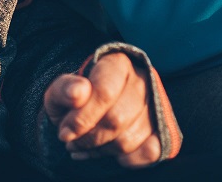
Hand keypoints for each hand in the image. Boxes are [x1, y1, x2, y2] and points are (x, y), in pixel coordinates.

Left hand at [43, 52, 166, 167]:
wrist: (87, 111)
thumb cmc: (73, 101)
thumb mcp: (58, 92)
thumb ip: (64, 89)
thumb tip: (79, 92)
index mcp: (117, 63)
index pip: (105, 92)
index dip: (83, 118)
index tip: (65, 132)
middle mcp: (142, 79)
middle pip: (117, 119)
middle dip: (89, 138)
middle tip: (72, 142)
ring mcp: (156, 104)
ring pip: (129, 138)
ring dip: (102, 149)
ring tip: (86, 145)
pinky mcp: (162, 128)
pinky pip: (149, 152)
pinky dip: (126, 159)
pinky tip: (109, 150)